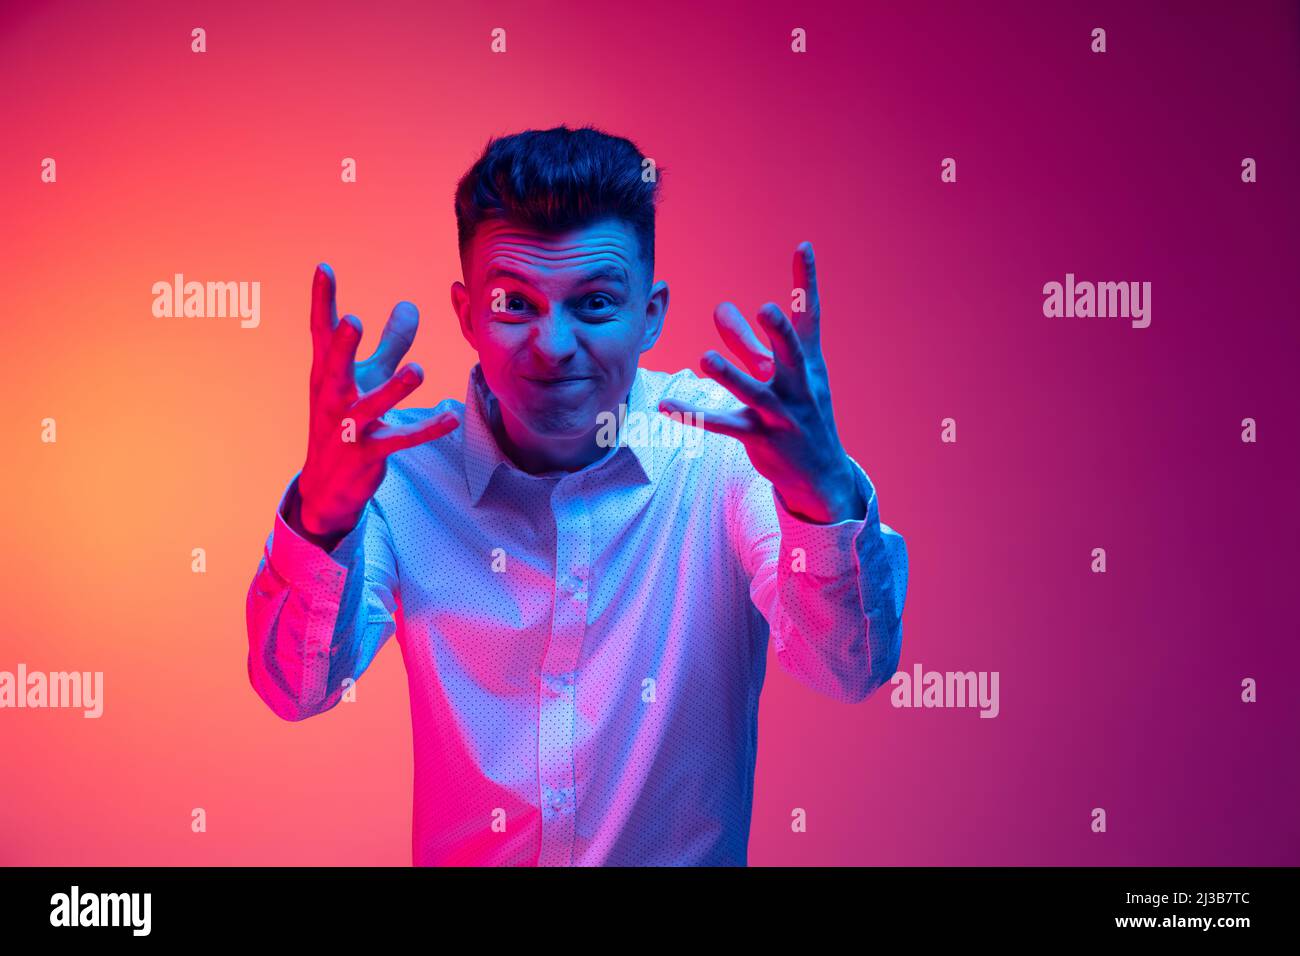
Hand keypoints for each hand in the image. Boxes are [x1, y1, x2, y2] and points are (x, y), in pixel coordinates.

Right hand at [294, 263, 458, 540]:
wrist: (325, 485)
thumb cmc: (345, 418)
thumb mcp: (365, 378)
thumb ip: (389, 342)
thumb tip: (409, 304)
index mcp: (326, 374)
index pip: (322, 333)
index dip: (322, 302)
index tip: (324, 268)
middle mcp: (333, 398)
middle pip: (335, 369)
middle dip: (344, 348)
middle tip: (352, 322)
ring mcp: (347, 429)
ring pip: (370, 407)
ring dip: (393, 390)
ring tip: (418, 370)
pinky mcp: (367, 454)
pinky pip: (399, 440)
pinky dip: (425, 429)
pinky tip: (451, 417)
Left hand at [658, 242, 863, 523]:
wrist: (820, 473)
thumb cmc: (798, 412)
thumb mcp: (777, 375)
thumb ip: (747, 341)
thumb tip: (720, 307)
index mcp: (808, 364)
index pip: (808, 317)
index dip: (806, 283)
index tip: (803, 247)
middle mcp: (799, 387)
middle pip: (791, 355)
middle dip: (779, 333)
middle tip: (766, 309)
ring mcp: (782, 415)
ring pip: (754, 393)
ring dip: (730, 376)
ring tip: (705, 358)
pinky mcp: (762, 439)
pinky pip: (725, 425)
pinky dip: (695, 414)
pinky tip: (667, 404)